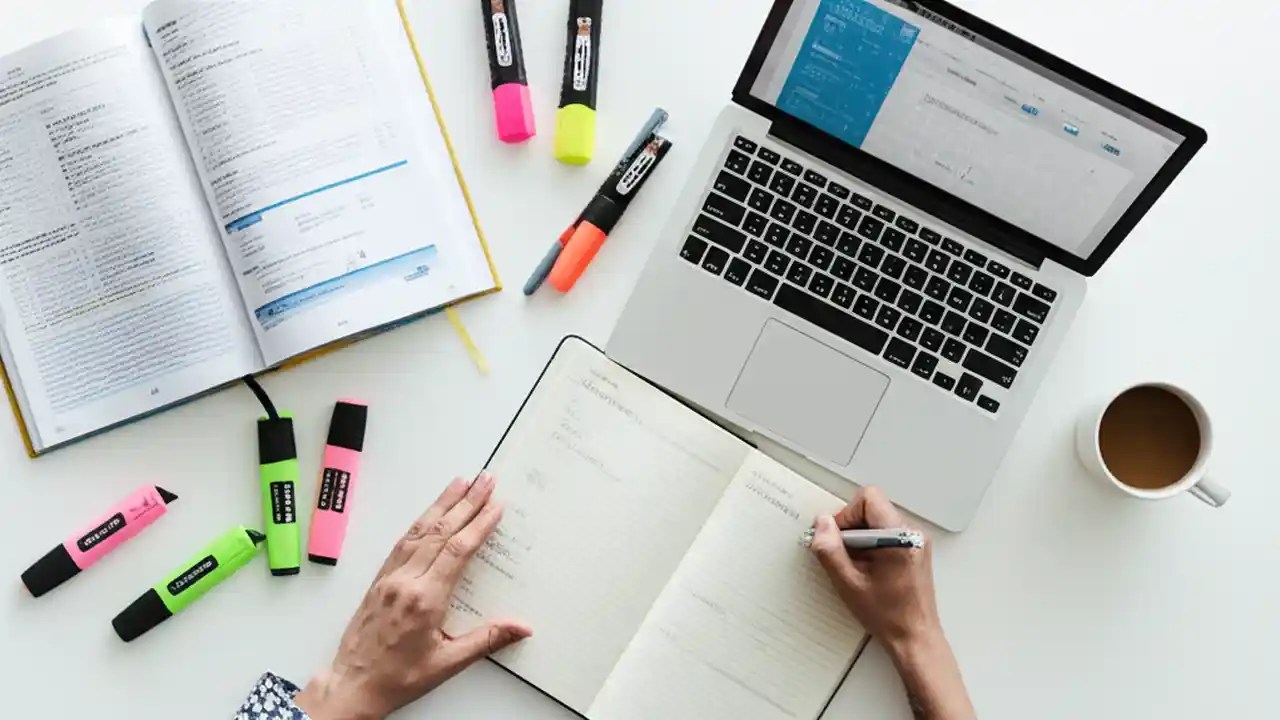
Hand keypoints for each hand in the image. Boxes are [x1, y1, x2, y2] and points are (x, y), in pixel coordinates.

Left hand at [295, 473, 530, 719]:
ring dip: (442, 504)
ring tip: (460, 482)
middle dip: (466, 503)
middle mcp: (405, 581)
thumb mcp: (448, 663)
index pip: (457, 551)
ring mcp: (390, 577)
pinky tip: (430, 512)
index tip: (495, 505)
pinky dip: (420, 522)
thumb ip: (487, 640)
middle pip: (441, 532)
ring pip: (419, 531)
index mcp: (424, 599)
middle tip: (485, 479)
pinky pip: (402, 542)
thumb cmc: (397, 678)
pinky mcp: (379, 579)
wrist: (352, 684)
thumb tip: (522, 627)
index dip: (478, 524)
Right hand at [810, 487, 973, 719]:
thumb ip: (831, 551)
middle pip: (873, 507)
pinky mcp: (915, 548)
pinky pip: (887, 532)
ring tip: (858, 567)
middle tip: (846, 558)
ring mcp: (916, 540)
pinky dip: (872, 545)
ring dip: (861, 538)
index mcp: (899, 537)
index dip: (847, 514)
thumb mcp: (849, 584)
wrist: (915, 637)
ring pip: (878, 520)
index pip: (869, 498)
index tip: (839, 540)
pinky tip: (869, 569)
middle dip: (852, 528)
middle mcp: (912, 532)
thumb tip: (821, 522)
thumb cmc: (886, 615)